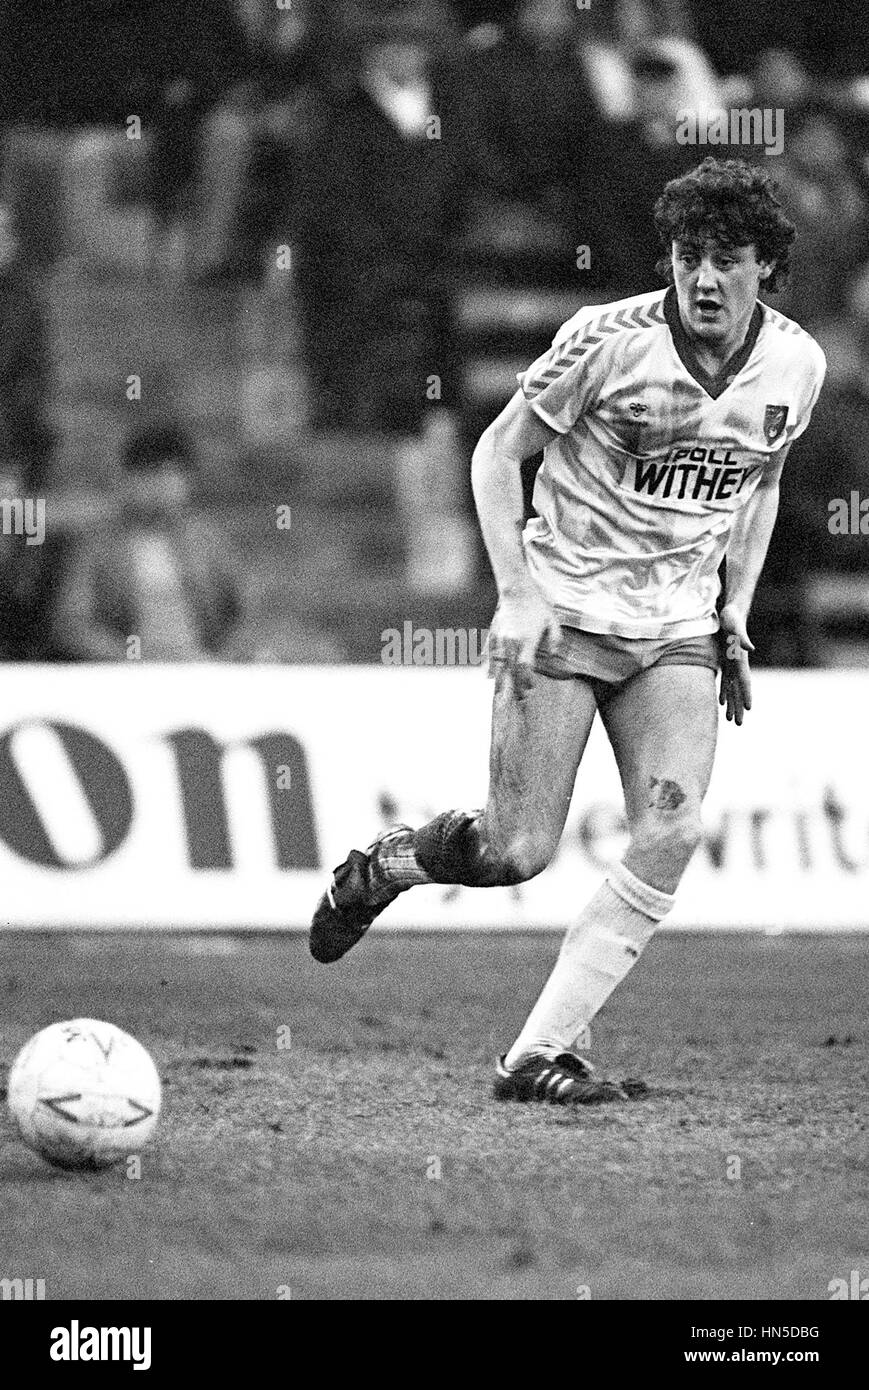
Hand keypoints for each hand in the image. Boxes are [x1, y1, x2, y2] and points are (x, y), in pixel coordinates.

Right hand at [488, 586, 560, 698]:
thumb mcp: (553, 621)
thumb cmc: (537, 605)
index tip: (529, 690)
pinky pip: (489, 654)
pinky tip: (488, 677)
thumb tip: (555, 655)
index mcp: (527, 640)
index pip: (525, 667)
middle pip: (510, 670)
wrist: (516, 589)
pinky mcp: (493, 634)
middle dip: (513, 687)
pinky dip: (489, 666)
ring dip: (500, 681)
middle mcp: (511, 642)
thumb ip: (556, 640)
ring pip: (497, 665)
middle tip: (516, 701)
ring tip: (500, 696)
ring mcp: (500, 639)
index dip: (526, 681)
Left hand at [718, 603, 754, 725]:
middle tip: (739, 724)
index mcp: (740, 659)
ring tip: (731, 720)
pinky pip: (725, 681)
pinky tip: (721, 702)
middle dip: (739, 707)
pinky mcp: (725, 661)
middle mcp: (738, 665)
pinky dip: (724, 692)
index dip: (746, 694)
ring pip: (732, 688)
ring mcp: (732, 664)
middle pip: (739, 689)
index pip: (745, 680)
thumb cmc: (732, 617)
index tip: (749, 709)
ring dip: (731, 704)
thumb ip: (741, 637)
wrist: (731, 610)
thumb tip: (749, 648)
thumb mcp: (734, 626)